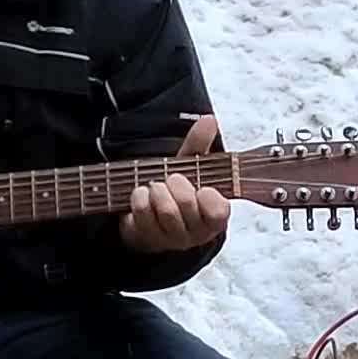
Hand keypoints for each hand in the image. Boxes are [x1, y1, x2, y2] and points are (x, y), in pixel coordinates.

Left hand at [118, 114, 229, 253]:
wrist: (150, 218)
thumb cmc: (176, 192)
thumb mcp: (190, 167)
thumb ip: (199, 145)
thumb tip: (209, 120)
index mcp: (214, 217)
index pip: (218, 211)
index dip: (208, 197)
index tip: (202, 188)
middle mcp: (195, 233)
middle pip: (186, 204)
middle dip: (176, 183)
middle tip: (172, 178)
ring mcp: (172, 238)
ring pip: (165, 210)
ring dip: (157, 190)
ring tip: (155, 185)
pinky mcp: (149, 238)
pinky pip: (143, 213)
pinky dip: (139, 196)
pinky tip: (140, 193)